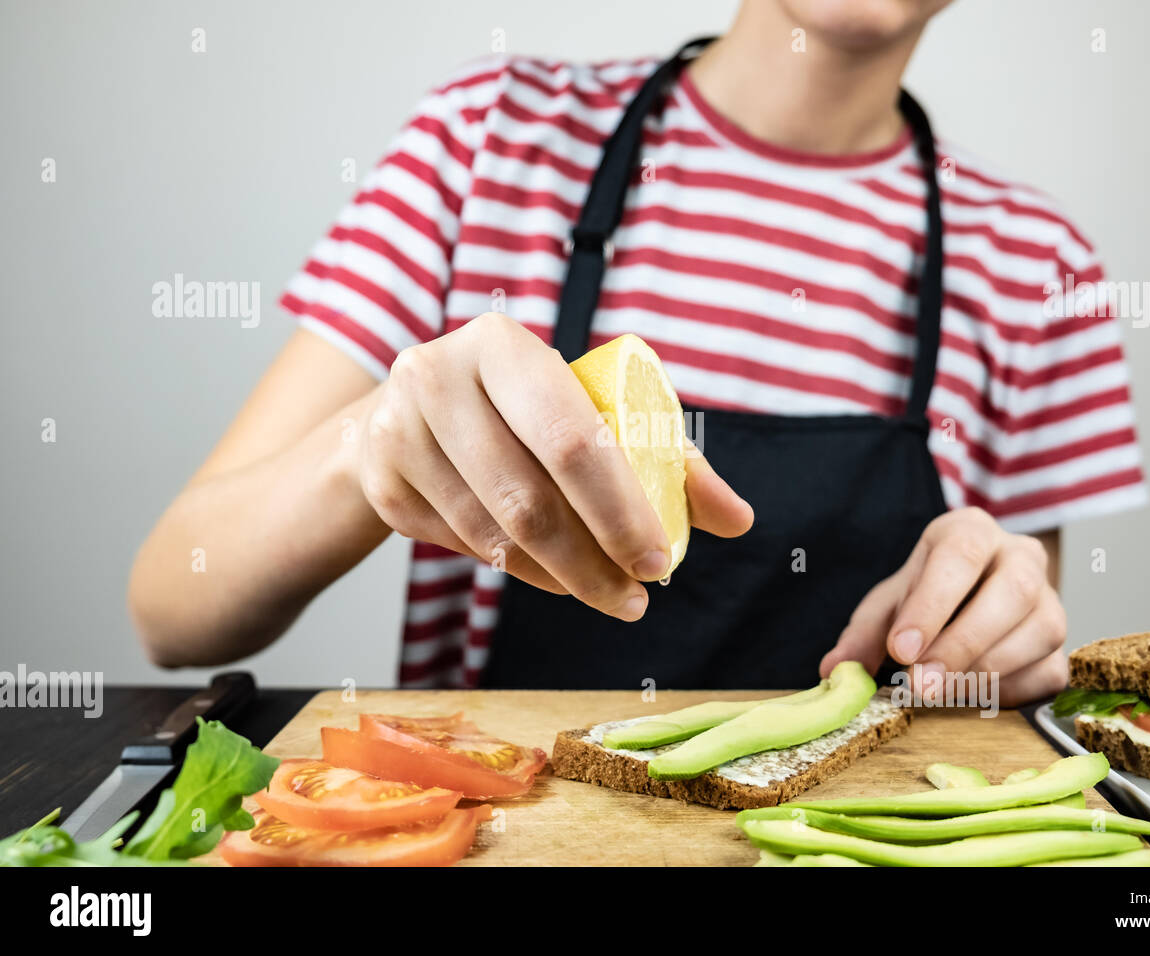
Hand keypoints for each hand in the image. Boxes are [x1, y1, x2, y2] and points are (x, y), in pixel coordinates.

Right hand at [356, 312, 753, 620]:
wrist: (406, 414)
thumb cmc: (521, 411)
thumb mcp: (590, 413)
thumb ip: (666, 460)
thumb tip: (738, 519)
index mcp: (501, 343)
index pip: (571, 438)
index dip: (620, 510)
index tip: (657, 562)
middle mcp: (437, 375)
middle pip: (528, 497)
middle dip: (593, 562)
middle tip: (635, 599)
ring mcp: (397, 430)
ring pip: (491, 535)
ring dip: (557, 577)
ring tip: (602, 592)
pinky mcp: (379, 479)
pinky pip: (457, 547)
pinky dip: (511, 570)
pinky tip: (543, 571)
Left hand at [819, 508, 1066, 706]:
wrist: (970, 603)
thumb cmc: (925, 600)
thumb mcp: (886, 608)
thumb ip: (861, 636)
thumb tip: (834, 670)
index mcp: (971, 532)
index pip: (960, 555)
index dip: (931, 604)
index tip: (901, 649)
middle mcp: (1021, 556)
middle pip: (1012, 591)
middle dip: (963, 643)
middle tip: (920, 684)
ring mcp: (1051, 600)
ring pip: (1040, 631)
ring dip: (986, 670)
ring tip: (939, 692)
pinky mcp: (1061, 647)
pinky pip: (1048, 670)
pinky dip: (1009, 690)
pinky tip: (972, 697)